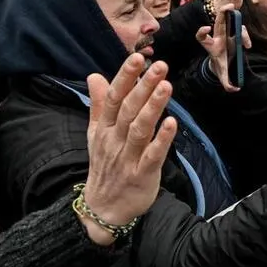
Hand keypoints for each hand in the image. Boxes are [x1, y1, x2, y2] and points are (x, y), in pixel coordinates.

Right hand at [82, 55, 178, 245]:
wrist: (102, 209)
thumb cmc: (104, 165)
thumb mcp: (95, 134)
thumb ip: (98, 104)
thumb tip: (94, 75)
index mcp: (103, 128)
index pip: (113, 98)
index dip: (124, 77)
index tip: (137, 57)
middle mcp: (113, 140)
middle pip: (127, 109)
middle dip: (143, 86)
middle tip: (160, 66)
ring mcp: (127, 158)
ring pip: (140, 129)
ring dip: (153, 107)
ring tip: (166, 86)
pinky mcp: (142, 174)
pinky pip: (152, 155)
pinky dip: (162, 139)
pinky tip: (172, 122)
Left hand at [196, 1, 252, 91]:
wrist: (224, 61)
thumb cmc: (220, 65)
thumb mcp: (222, 74)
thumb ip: (227, 83)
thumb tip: (234, 89)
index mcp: (210, 44)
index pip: (201, 36)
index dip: (202, 32)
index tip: (207, 29)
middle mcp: (218, 35)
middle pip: (218, 21)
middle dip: (223, 12)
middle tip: (229, 6)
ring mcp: (228, 33)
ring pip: (232, 22)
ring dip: (238, 20)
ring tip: (240, 24)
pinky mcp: (237, 32)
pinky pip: (241, 30)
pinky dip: (245, 36)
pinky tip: (247, 46)